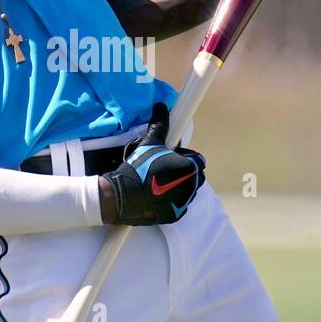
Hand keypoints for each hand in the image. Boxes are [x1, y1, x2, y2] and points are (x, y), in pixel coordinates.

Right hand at [99, 102, 206, 225]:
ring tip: (158, 182)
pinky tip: (157, 195)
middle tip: (163, 169)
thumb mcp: (149, 142)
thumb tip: (161, 106)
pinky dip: (172, 201)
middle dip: (183, 172)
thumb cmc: (138, 167)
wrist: (123, 196)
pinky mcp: (175, 215)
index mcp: (190, 167)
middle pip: (194, 176)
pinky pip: (179, 205)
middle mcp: (192, 186)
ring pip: (187, 191)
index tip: (170, 157)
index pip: (196, 159)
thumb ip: (159, 124)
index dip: (183, 156)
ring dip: (178, 186)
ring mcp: (184, 202)